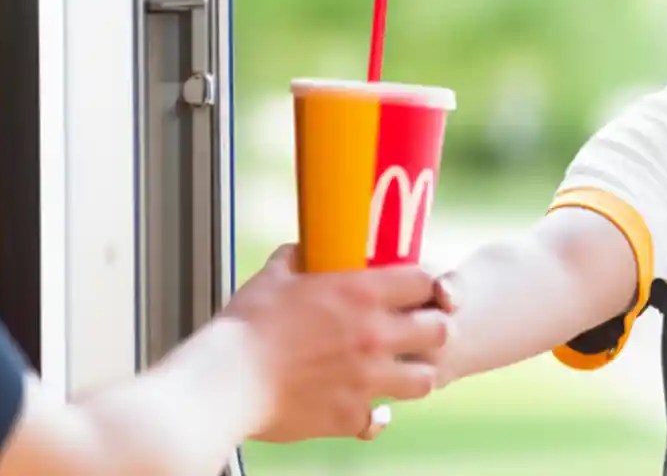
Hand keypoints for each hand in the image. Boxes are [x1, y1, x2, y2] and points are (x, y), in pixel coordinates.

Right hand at [219, 245, 448, 442]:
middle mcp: (375, 335)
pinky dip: (373, 414)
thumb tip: (306, 247)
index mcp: (361, 293)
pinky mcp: (350, 415)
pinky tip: (361, 406)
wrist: (225, 381)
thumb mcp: (275, 275)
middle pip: (441, 330)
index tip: (412, 292)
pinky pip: (379, 419)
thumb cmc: (246, 325)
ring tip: (397, 372)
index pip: (425, 281)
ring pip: (425, 380)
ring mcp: (368, 379)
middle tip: (416, 333)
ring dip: (413, 374)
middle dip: (433, 329)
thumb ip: (300, 256)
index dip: (423, 286)